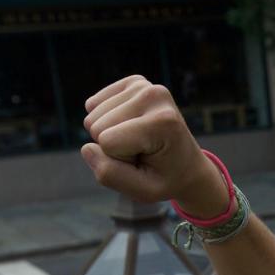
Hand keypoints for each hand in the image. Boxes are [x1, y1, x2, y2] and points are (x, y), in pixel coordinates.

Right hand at [81, 76, 226, 217]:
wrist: (187, 165)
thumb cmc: (165, 178)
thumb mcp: (143, 191)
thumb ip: (111, 175)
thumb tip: (87, 148)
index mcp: (163, 121)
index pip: (107, 142)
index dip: (120, 160)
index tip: (146, 161)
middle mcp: (154, 95)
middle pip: (97, 127)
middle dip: (115, 147)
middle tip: (143, 152)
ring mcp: (143, 85)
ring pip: (92, 116)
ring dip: (111, 134)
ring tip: (140, 142)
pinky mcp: (133, 82)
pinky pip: (92, 105)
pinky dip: (105, 120)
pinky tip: (129, 127)